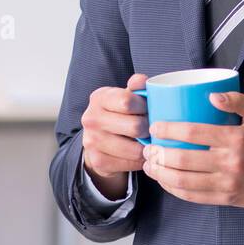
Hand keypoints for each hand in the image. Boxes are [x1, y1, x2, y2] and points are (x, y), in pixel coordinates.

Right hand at [81, 73, 148, 199]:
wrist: (99, 140)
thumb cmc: (118, 114)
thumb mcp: (125, 97)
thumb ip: (136, 87)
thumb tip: (141, 81)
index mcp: (99, 98)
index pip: (127, 101)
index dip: (144, 106)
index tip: (147, 109)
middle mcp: (91, 119)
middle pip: (135, 127)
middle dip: (149, 128)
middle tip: (151, 128)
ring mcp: (92, 141)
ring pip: (135, 149)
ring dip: (147, 147)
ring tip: (149, 141)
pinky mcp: (98, 161)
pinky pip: (131, 163)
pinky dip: (141, 160)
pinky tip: (141, 153)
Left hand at [143, 91, 243, 207]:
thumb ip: (237, 100)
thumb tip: (212, 95)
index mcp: (236, 138)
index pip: (194, 132)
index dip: (170, 129)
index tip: (156, 126)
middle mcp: (230, 162)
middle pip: (184, 159)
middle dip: (159, 153)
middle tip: (148, 147)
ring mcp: (227, 183)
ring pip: (185, 181)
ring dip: (162, 173)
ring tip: (150, 164)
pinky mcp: (226, 198)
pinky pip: (194, 196)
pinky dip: (174, 189)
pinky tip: (165, 181)